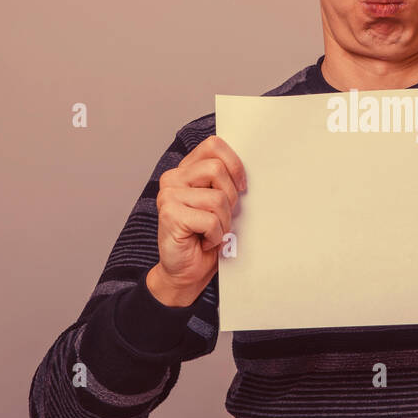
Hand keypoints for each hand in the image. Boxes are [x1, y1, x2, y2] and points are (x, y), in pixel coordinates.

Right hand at [150, 135, 246, 306]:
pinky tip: (204, 241)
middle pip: (217, 169)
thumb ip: (224, 182)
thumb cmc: (206, 237)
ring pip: (217, 198)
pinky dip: (215, 235)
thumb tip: (249, 167)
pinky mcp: (170, 214)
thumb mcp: (220, 204)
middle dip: (230, 198)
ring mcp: (168, 195)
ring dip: (223, 221)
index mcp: (185, 170)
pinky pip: (210, 220)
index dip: (234, 164)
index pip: (213, 145)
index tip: (241, 186)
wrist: (187, 272)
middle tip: (222, 217)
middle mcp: (173, 178)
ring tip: (212, 232)